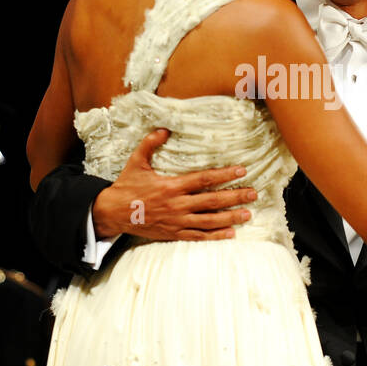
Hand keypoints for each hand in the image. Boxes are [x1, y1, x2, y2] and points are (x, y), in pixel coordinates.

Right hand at [90, 129, 257, 240]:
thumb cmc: (126, 187)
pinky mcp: (174, 234)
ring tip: (247, 214)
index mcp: (171, 186)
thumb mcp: (136, 162)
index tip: (241, 171)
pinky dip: (215, 236)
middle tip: (253, 194)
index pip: (203, 179)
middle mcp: (177, 205)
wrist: (113, 213)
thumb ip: (150, 144)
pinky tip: (230, 234)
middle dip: (235, 197)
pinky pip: (198, 236)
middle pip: (212, 201)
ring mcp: (177, 221)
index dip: (224, 175)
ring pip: (209, 221)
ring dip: (230, 218)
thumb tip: (165, 129)